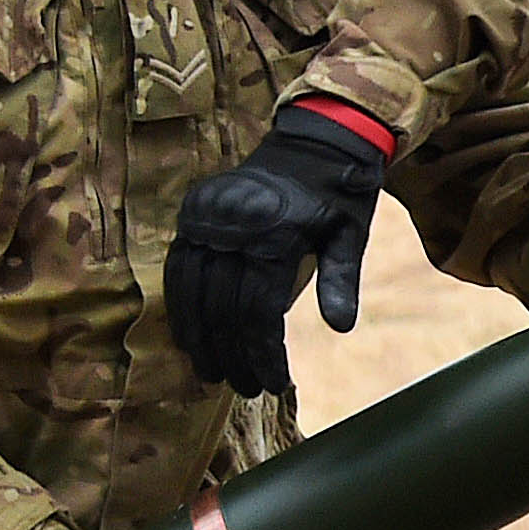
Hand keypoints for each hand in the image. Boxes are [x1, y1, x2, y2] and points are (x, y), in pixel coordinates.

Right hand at [167, 99, 392, 399]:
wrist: (313, 141)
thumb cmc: (338, 196)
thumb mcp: (351, 235)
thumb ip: (343, 281)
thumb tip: (340, 328)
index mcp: (274, 234)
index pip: (259, 312)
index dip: (263, 354)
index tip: (273, 384)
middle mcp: (233, 226)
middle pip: (223, 308)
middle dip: (233, 355)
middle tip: (244, 387)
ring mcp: (207, 217)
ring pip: (192, 292)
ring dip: (199, 338)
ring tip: (212, 372)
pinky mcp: (192, 211)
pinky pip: (177, 267)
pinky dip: (180, 305)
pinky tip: (189, 335)